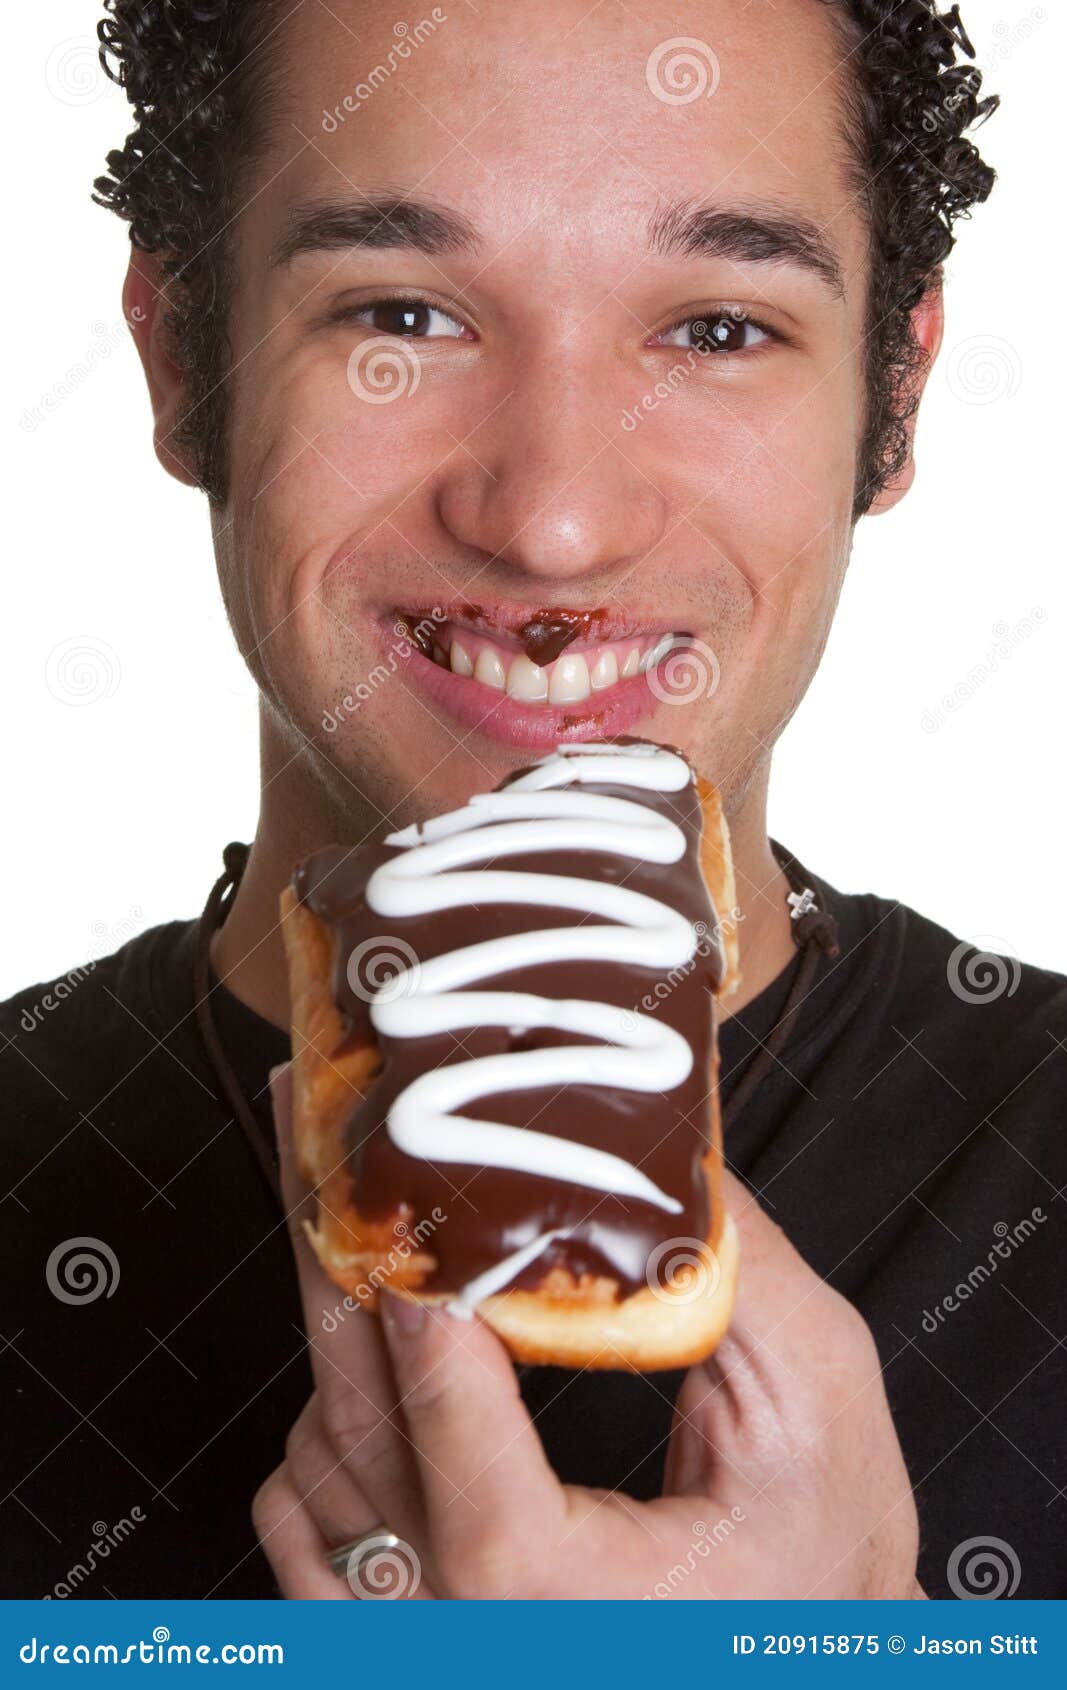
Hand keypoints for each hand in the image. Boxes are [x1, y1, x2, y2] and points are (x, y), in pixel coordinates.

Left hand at [254, 1066, 920, 1598]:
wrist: (800, 1625)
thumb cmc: (818, 1536)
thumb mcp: (815, 1396)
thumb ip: (731, 1276)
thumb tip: (647, 1149)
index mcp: (607, 1614)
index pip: (491, 1528)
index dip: (442, 1385)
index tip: (422, 1264)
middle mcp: (496, 1647)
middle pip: (374, 1467)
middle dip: (350, 1285)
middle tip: (336, 1155)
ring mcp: (433, 1646)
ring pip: (324, 1476)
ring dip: (340, 1340)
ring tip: (361, 1225)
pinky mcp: (398, 1629)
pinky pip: (300, 1521)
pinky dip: (320, 1421)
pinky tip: (377, 1353)